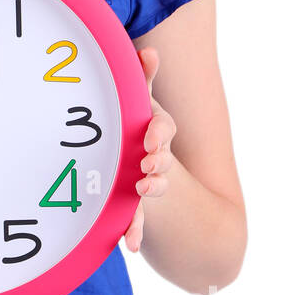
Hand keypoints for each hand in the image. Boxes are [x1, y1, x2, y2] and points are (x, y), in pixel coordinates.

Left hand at [124, 47, 176, 253]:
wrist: (152, 176)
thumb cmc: (139, 132)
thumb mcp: (141, 108)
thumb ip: (142, 81)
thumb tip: (149, 49)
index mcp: (156, 133)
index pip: (162, 128)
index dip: (158, 133)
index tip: (149, 139)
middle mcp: (157, 157)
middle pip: (163, 158)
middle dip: (158, 160)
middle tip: (148, 163)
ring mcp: (149, 182)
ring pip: (153, 188)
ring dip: (151, 189)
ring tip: (142, 190)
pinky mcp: (137, 206)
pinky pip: (138, 218)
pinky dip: (134, 231)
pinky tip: (130, 245)